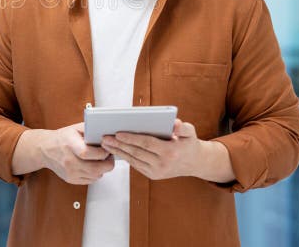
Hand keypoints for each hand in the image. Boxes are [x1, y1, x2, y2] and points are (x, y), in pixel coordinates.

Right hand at [39, 122, 114, 184]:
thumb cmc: (62, 138)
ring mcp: (69, 172)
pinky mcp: (71, 179)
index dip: (101, 153)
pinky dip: (96, 174)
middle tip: (110, 156)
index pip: (87, 153)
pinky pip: (90, 180)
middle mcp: (68, 161)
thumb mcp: (75, 128)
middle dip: (107, 163)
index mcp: (69, 145)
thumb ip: (91, 129)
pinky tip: (94, 165)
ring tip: (102, 160)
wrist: (46, 149)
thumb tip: (107, 134)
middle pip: (94, 168)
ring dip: (103, 169)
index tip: (106, 148)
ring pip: (95, 176)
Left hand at [101, 119, 222, 180]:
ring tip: (105, 144)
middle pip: (136, 152)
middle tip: (104, 138)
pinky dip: (125, 157)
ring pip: (133, 160)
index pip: (147, 143)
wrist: (194, 163)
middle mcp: (162, 164)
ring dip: (118, 152)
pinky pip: (136, 165)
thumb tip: (174, 123)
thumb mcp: (190, 131)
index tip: (118, 133)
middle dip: (119, 145)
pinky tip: (115, 150)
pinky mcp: (153, 175)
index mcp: (170, 152)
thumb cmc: (189, 142)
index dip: (131, 138)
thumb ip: (182, 126)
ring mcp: (157, 172)